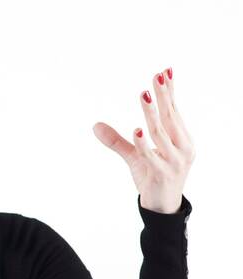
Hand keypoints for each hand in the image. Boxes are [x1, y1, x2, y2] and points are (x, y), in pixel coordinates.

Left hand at [93, 66, 193, 213]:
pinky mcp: (163, 174)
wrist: (162, 206)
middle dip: (163, 96)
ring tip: (143, 94)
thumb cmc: (152, 178)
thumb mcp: (135, 156)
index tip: (165, 71)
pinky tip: (137, 129)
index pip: (174, 111)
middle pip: (170, 117)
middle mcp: (183, 147)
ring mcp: (175, 161)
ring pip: (161, 132)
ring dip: (151, 113)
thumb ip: (117, 141)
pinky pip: (153, 156)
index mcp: (181, 139)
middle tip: (156, 76)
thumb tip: (95, 125)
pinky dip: (145, 143)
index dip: (169, 92)